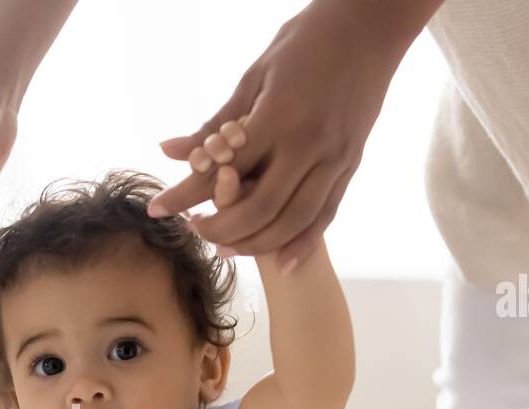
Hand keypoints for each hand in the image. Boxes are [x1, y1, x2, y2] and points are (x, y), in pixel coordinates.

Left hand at [147, 0, 413, 271]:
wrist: (371, 26)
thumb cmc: (306, 41)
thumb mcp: (255, 76)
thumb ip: (216, 123)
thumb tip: (169, 152)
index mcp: (280, 117)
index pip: (223, 171)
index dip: (186, 194)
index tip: (157, 209)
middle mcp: (310, 144)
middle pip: (260, 208)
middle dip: (221, 228)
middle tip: (195, 230)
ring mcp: (336, 158)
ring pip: (294, 220)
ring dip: (256, 243)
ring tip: (226, 245)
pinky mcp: (351, 165)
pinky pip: (325, 215)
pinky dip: (301, 242)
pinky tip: (280, 261)